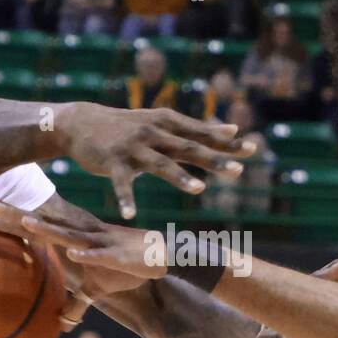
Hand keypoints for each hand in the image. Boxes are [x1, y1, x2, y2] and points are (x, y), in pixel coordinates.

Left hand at [0, 201, 156, 330]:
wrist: (159, 259)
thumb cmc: (124, 270)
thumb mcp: (95, 290)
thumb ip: (77, 303)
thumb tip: (63, 323)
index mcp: (74, 240)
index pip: (39, 229)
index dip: (15, 221)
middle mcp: (82, 236)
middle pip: (45, 225)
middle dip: (20, 217)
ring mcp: (98, 243)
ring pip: (68, 236)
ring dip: (48, 230)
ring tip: (26, 222)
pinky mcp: (116, 255)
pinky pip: (99, 255)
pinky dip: (87, 254)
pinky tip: (73, 253)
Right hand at [52, 104, 248, 218]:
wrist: (82, 122)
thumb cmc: (129, 127)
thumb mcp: (163, 123)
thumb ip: (197, 131)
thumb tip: (233, 131)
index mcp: (169, 125)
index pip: (203, 135)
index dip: (227, 143)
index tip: (254, 149)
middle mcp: (154, 134)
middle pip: (189, 148)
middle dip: (214, 159)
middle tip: (238, 170)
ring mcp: (134, 148)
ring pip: (161, 165)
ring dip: (180, 177)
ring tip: (199, 189)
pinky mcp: (113, 162)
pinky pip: (121, 184)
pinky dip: (126, 199)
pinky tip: (131, 214)